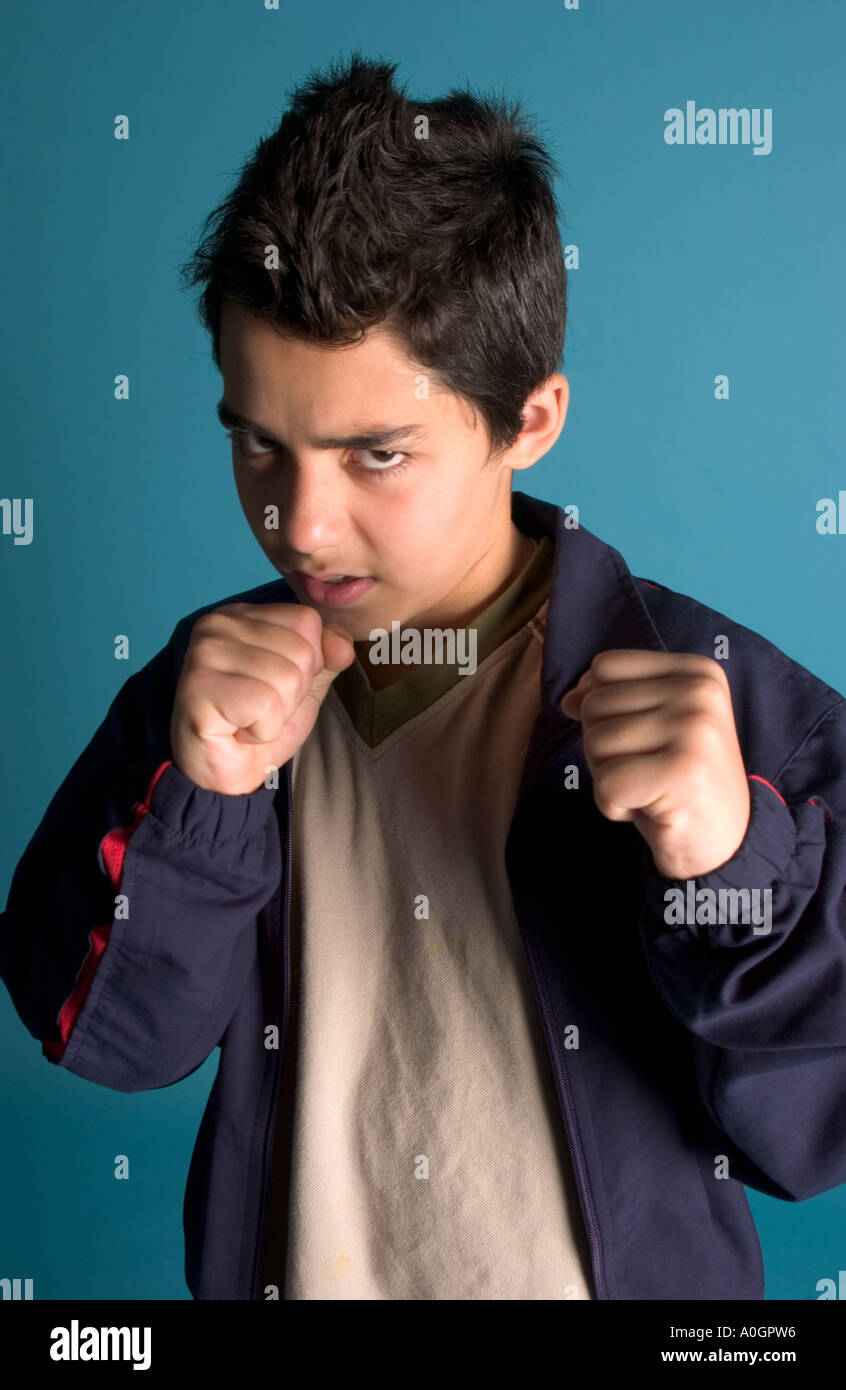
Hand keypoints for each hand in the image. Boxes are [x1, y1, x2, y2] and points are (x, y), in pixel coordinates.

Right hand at [170, 602, 354, 794]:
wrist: (226, 774)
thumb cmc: (258, 723)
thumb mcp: (305, 683)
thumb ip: (327, 656)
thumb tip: (343, 646)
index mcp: (241, 615)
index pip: (307, 621)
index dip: (308, 663)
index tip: (273, 685)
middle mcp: (217, 625)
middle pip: (301, 652)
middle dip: (292, 693)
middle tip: (258, 709)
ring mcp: (203, 654)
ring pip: (286, 679)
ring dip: (277, 715)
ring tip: (247, 720)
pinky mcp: (198, 689)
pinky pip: (265, 706)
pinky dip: (262, 731)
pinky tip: (237, 732)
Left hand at [560, 650, 750, 879]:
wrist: (723, 843)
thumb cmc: (676, 783)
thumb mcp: (647, 728)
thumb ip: (611, 700)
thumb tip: (568, 699)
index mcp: (696, 671)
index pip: (605, 667)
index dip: (604, 709)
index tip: (644, 739)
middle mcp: (700, 691)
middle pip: (595, 704)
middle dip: (605, 748)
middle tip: (647, 771)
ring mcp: (695, 729)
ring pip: (595, 742)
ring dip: (609, 777)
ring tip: (650, 788)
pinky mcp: (682, 772)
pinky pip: (606, 785)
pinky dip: (614, 807)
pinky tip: (650, 809)